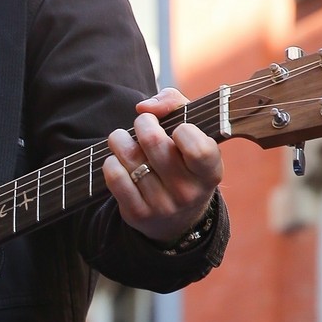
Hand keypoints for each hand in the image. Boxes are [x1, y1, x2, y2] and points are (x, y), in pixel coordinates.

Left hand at [102, 88, 223, 245]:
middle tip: (143, 123)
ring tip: (123, 139)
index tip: (177, 128)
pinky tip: (117, 160)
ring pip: (129, 156)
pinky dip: (111, 161)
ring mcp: (162, 205)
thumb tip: (145, 106)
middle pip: (153, 142)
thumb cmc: (184, 160)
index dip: (183, 130)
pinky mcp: (137, 214)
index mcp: (210, 173)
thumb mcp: (194, 131)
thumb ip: (175, 103)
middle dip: (142, 123)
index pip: (198, 149)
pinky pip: (115, 177)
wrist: (177, 218)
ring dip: (120, 139)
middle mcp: (188, 192)